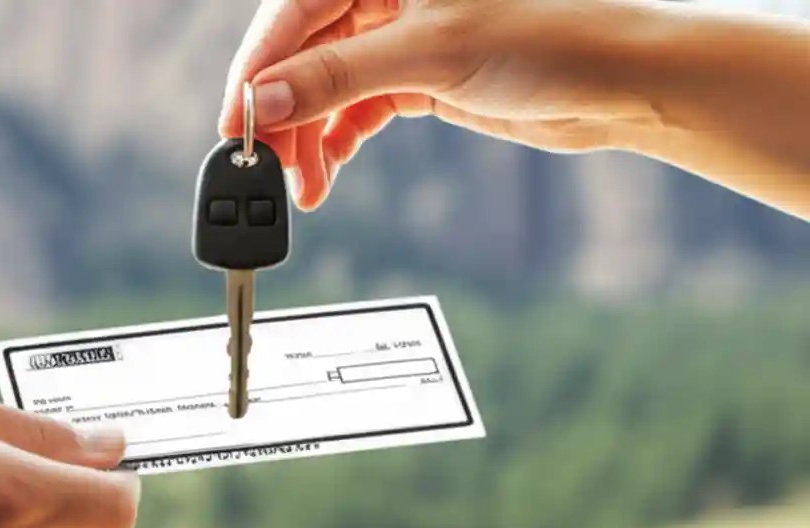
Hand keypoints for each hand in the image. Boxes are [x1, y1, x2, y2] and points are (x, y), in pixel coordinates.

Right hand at [219, 0, 664, 209]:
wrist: (621, 80)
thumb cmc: (552, 35)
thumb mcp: (431, 53)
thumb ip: (337, 76)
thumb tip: (261, 100)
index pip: (292, 11)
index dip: (257, 70)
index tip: (234, 124)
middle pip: (302, 51)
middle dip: (281, 112)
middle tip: (266, 166)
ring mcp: (399, 32)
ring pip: (325, 84)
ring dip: (307, 136)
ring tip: (305, 183)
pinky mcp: (416, 70)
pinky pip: (354, 104)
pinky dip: (338, 140)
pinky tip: (327, 171)